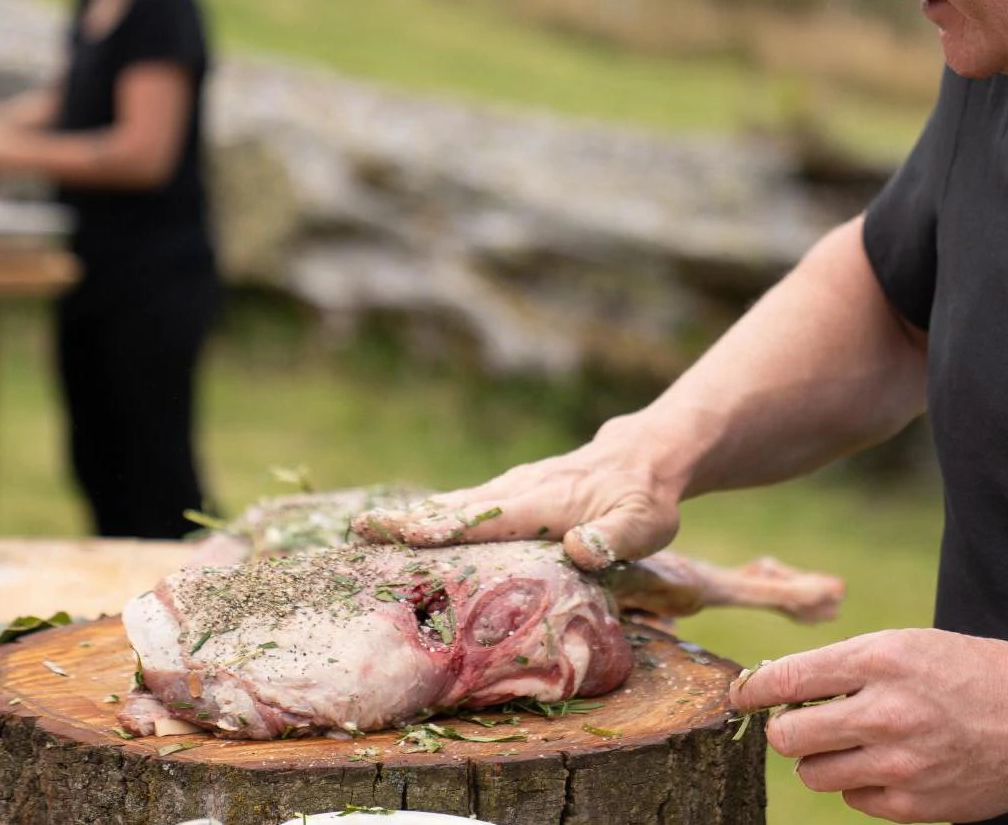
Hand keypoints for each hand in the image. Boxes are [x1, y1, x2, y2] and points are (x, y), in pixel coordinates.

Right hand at [352, 415, 687, 568]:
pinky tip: (410, 529)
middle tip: (361, 531)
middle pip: (458, 506)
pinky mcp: (513, 491)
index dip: (449, 528)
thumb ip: (612, 539)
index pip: (490, 518)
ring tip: (368, 530)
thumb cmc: (644, 499)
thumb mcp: (644, 525)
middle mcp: (521, 490)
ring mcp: (514, 487)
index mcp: (546, 502)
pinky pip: (467, 504)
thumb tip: (579, 549)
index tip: (407, 534)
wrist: (646, 457)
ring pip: (457, 502)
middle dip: (410, 520)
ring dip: (413, 516)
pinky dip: (435, 514)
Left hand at [729, 628, 1007, 823]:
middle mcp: (885, 711)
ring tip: (852, 743)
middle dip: (787, 730)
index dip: (754, 689)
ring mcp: (898, 764)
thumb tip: (787, 685)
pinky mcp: (912, 805)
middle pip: (789, 737)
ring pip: (814, 773)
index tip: (742, 694)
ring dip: (821, 759)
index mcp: (882, 659)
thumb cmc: (981, 676)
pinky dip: (859, 783)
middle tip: (804, 722)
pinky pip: (853, 798)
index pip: (787, 678)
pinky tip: (887, 765)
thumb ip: (853, 664)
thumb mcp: (915, 645)